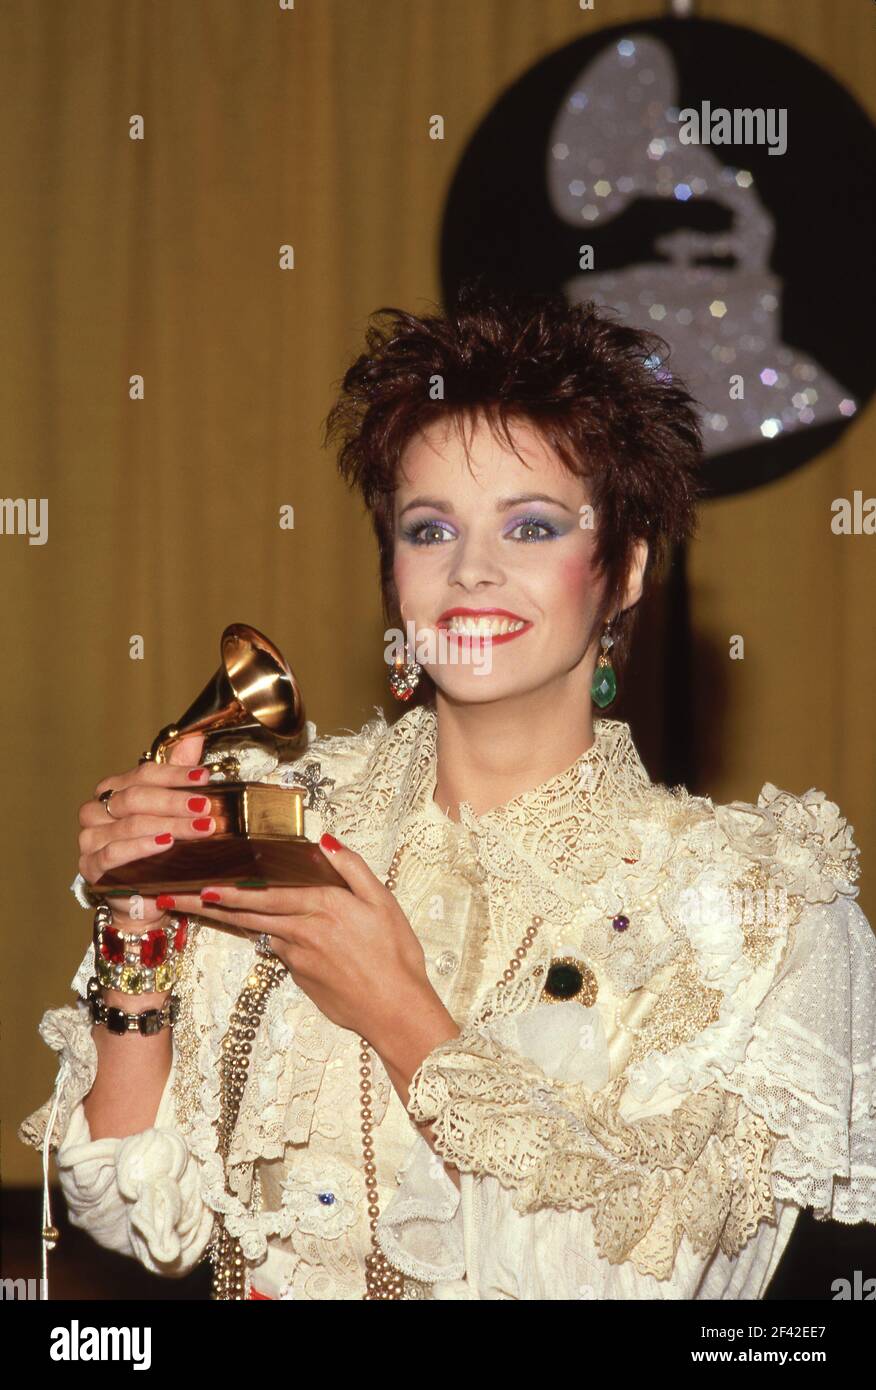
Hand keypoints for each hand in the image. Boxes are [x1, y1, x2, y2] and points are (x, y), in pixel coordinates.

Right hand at [77, 732, 216, 927]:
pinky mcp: (91, 868)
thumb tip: (195, 736)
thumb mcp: (172, 810)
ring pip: (129, 825)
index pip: (144, 774)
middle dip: (175, 802)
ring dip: (169, 825)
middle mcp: (96, 811)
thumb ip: (178, 772)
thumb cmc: (159, 850)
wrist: (146, 895)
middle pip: (136, 798)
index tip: (205, 777)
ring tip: (200, 828)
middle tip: (207, 808)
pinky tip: (166, 844)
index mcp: (113, 790)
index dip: (176, 774)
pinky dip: (142, 847)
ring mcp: (90, 839)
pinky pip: (115, 853)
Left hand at [165, 833, 450, 1050]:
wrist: (395, 1011)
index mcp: (321, 908)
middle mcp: (300, 932)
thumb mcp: (384, 903)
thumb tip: (326, 840)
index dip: (230, 891)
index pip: (265, 895)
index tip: (198, 885)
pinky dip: (263, 935)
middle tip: (168, 898)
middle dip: (203, 906)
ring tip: (192, 906)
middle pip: (244, 915)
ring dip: (222, 918)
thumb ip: (353, 869)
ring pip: (255, 931)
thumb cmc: (396, 955)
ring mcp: (295, 958)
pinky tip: (260, 927)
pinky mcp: (298, 977)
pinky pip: (277, 948)